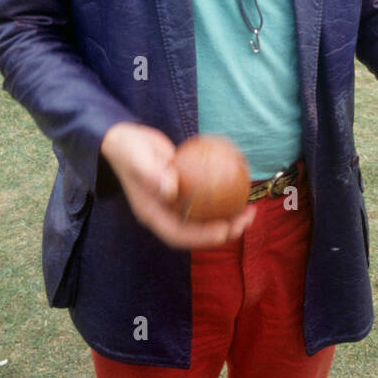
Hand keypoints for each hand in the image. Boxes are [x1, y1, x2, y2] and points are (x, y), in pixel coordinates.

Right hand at [99, 121, 255, 248]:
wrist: (126, 140)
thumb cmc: (128, 149)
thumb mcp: (136, 158)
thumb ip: (151, 174)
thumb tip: (172, 190)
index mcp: (153, 215)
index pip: (179, 234)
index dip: (202, 237)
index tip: (224, 229)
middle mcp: (166, 214)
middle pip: (197, 231)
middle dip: (224, 231)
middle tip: (245, 219)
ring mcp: (176, 205)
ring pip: (206, 217)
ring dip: (229, 217)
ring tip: (251, 209)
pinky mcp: (185, 192)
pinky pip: (207, 196)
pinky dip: (224, 194)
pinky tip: (242, 184)